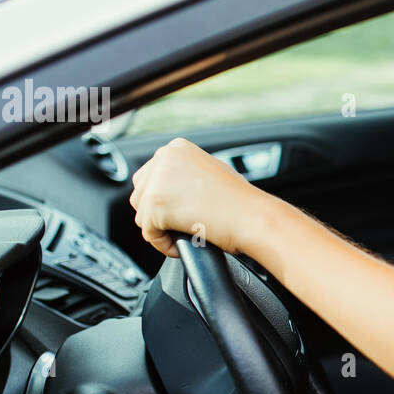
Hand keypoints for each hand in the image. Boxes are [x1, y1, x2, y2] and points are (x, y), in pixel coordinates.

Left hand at [130, 137, 265, 258]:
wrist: (253, 217)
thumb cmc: (241, 202)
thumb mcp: (210, 174)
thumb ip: (184, 175)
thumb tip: (169, 190)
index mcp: (176, 148)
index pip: (149, 177)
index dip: (164, 201)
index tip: (182, 213)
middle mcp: (164, 158)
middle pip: (140, 195)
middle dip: (158, 215)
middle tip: (185, 224)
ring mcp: (158, 180)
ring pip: (142, 215)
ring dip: (162, 230)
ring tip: (188, 232)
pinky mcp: (155, 204)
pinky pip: (149, 234)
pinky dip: (164, 245)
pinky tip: (187, 241)